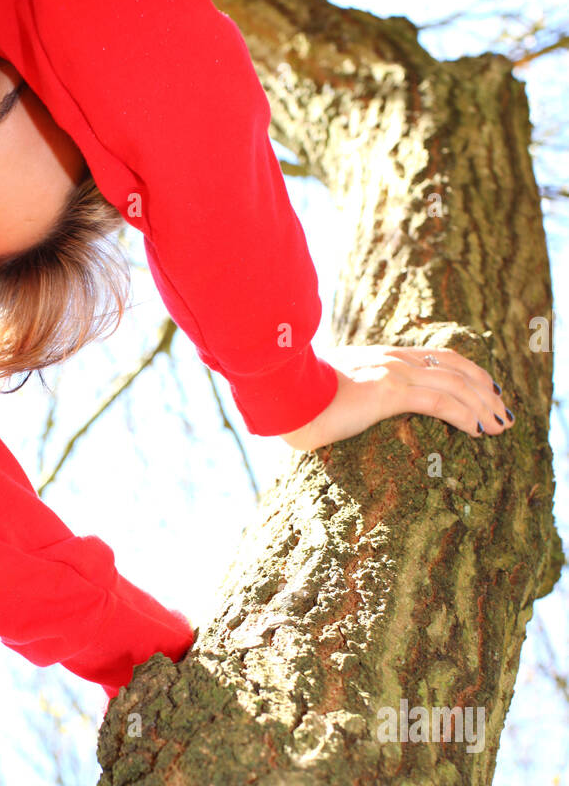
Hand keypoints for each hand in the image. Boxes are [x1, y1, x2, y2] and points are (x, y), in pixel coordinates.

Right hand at [280, 344, 514, 451]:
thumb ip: (348, 396)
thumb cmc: (297, 401)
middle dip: (484, 389)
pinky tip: (479, 428)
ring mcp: (392, 372)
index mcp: (381, 357)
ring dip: (483, 405)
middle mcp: (392, 359)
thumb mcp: (330, 394)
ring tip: (500, 425)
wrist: (282, 395)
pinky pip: (440, 402)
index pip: (438, 358)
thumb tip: (348, 412)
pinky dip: (465, 414)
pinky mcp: (389, 391)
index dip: (467, 372)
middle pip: (455, 367)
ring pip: (454, 385)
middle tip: (503, 411)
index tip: (485, 390)